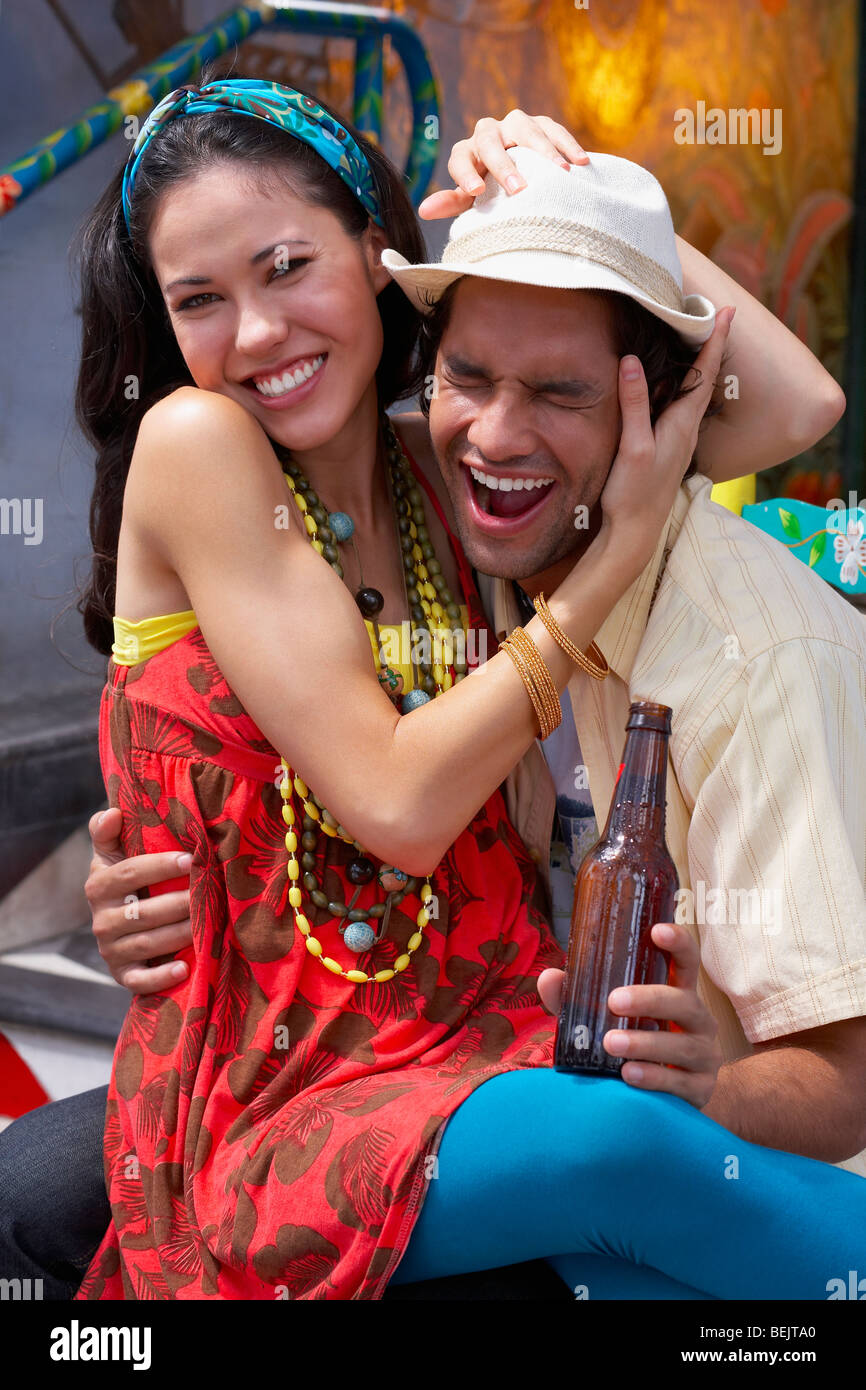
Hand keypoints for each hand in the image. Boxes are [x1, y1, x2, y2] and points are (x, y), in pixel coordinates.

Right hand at [85, 806, 192, 993]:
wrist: (122, 927)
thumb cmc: (127, 881)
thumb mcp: (113, 855)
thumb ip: (108, 833)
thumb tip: (112, 812)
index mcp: (99, 885)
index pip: (129, 873)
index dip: (160, 865)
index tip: (192, 859)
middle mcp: (100, 920)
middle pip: (144, 911)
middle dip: (180, 902)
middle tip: (210, 893)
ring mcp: (111, 949)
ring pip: (148, 943)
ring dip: (180, 934)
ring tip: (209, 924)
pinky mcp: (123, 975)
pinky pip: (140, 980)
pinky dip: (162, 977)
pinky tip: (186, 968)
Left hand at [419, 110, 588, 219]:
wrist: (519, 176)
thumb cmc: (490, 193)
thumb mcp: (471, 201)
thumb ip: (452, 202)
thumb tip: (424, 211)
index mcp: (466, 152)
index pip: (459, 157)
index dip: (465, 173)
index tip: (476, 191)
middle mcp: (487, 132)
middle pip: (490, 140)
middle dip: (505, 164)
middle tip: (520, 187)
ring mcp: (514, 125)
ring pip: (525, 128)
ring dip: (543, 150)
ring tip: (560, 173)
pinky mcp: (540, 123)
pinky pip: (553, 128)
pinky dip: (567, 145)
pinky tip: (582, 163)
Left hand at [538, 923, 721, 1108]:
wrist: (665, 1095)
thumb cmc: (635, 1044)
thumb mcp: (606, 1017)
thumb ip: (577, 998)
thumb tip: (549, 977)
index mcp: (678, 993)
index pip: (686, 960)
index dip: (677, 942)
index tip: (656, 930)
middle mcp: (698, 1020)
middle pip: (684, 1002)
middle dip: (650, 999)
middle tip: (614, 1001)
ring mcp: (704, 1055)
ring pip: (683, 1045)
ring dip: (645, 1043)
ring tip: (611, 1043)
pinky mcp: (701, 1089)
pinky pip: (681, 1083)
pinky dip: (654, 1078)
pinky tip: (629, 1074)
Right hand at [594, 306, 734, 575]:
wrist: (634, 533)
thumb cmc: (635, 494)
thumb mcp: (634, 446)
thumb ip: (635, 404)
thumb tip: (630, 362)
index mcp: (682, 424)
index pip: (704, 373)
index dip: (714, 341)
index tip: (727, 312)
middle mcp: (686, 429)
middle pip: (703, 380)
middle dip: (710, 347)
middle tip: (714, 316)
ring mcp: (678, 440)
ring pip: (694, 394)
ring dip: (698, 367)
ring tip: (698, 341)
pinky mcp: (667, 448)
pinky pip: (680, 408)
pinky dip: (681, 387)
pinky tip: (672, 386)